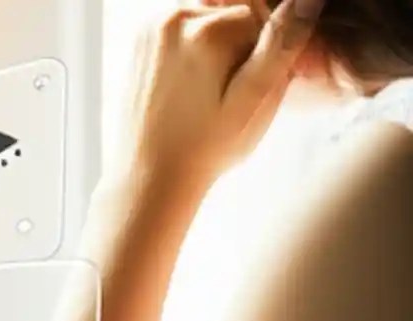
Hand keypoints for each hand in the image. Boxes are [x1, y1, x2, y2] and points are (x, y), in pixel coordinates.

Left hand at [112, 0, 323, 188]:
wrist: (149, 175)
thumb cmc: (206, 148)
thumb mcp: (257, 99)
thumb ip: (283, 43)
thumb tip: (307, 0)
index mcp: (206, 31)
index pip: (263, 15)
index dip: (269, 51)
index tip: (257, 85)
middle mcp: (172, 18)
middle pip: (234, 12)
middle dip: (243, 44)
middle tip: (230, 91)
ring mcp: (151, 28)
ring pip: (209, 18)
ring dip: (219, 45)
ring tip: (210, 90)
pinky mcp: (140, 41)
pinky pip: (183, 29)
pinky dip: (195, 48)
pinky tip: (191, 86)